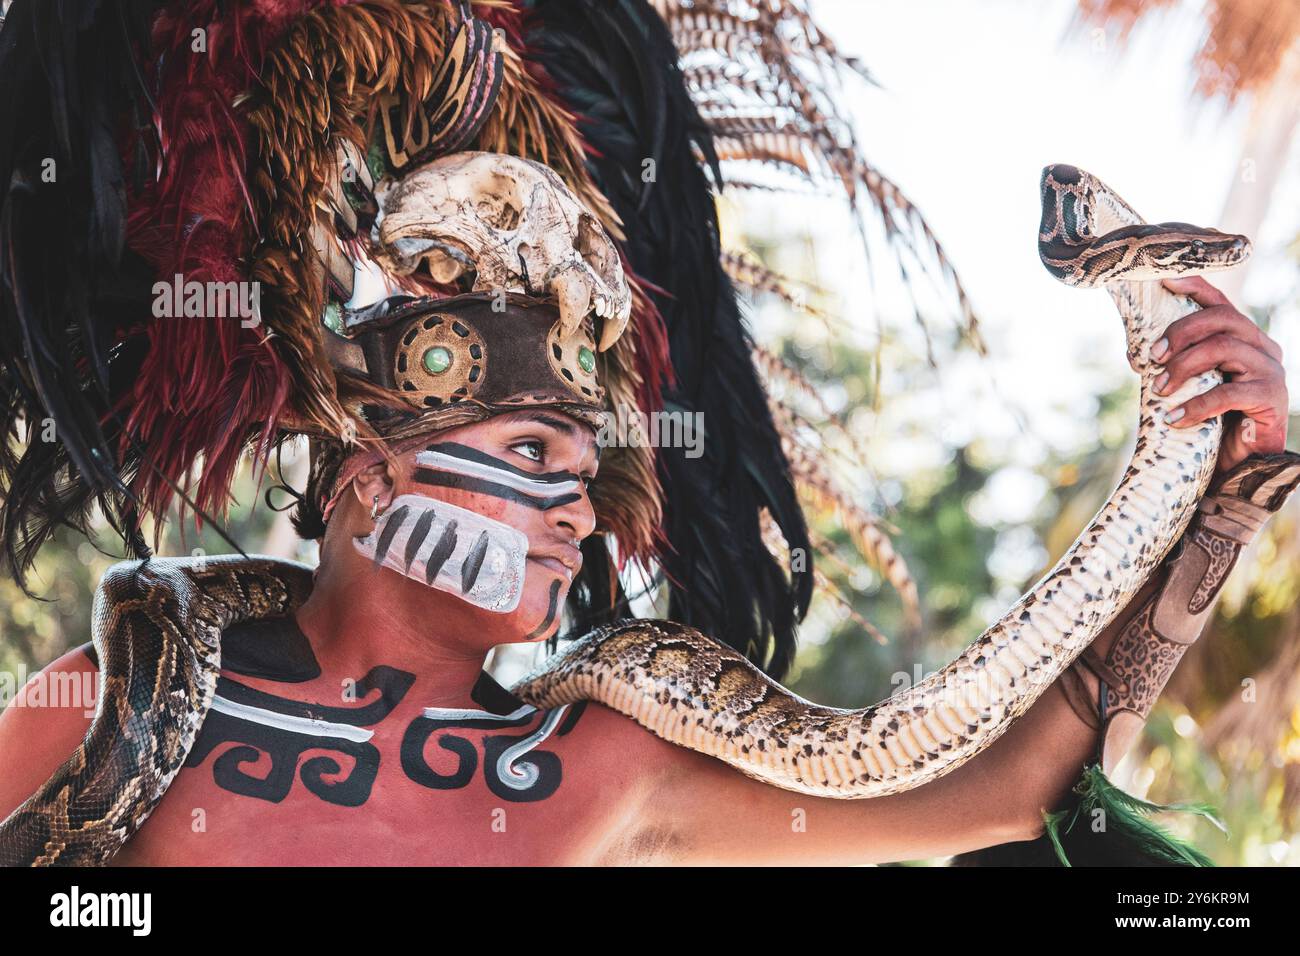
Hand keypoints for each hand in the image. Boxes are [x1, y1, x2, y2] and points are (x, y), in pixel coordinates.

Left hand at [1154, 275, 1288, 475]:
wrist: (1241, 465)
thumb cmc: (1212, 421)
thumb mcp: (1190, 386)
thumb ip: (1173, 365)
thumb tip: (1134, 352)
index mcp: (1243, 338)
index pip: (1221, 303)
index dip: (1194, 287)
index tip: (1163, 282)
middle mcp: (1262, 347)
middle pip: (1223, 318)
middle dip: (1181, 332)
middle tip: (1153, 356)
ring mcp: (1271, 371)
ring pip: (1224, 348)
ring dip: (1184, 367)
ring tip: (1159, 390)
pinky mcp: (1273, 398)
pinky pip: (1229, 393)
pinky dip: (1196, 405)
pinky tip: (1174, 419)